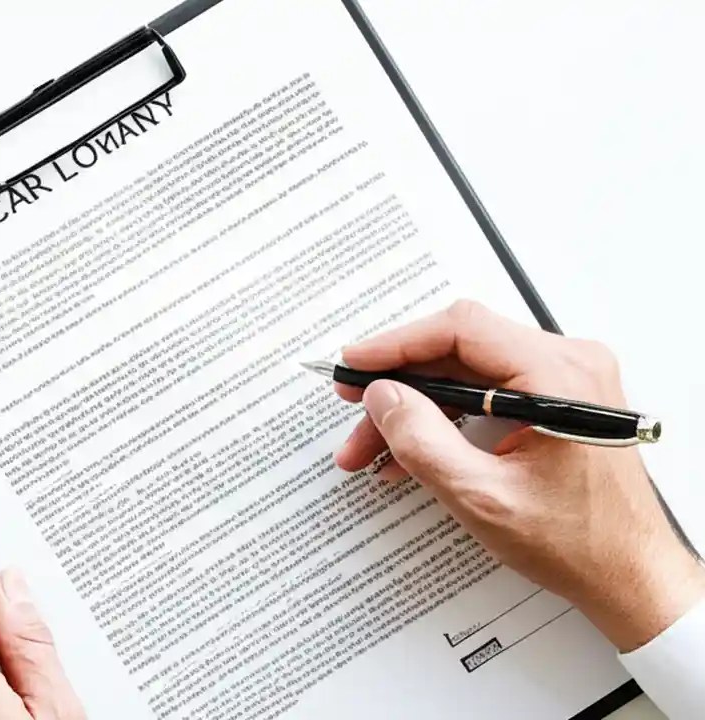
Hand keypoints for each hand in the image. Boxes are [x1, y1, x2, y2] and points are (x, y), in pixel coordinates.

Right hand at [334, 300, 704, 652]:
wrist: (630, 576)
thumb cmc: (578, 544)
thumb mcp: (482, 497)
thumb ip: (423, 442)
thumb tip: (382, 398)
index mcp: (559, 377)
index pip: (461, 331)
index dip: (396, 345)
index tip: (353, 364)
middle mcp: (569, 365)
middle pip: (459, 351)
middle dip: (399, 386)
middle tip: (353, 411)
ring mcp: (565, 382)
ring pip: (466, 374)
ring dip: (416, 407)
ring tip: (371, 449)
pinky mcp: (558, 402)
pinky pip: (487, 393)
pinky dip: (445, 418)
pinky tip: (411, 451)